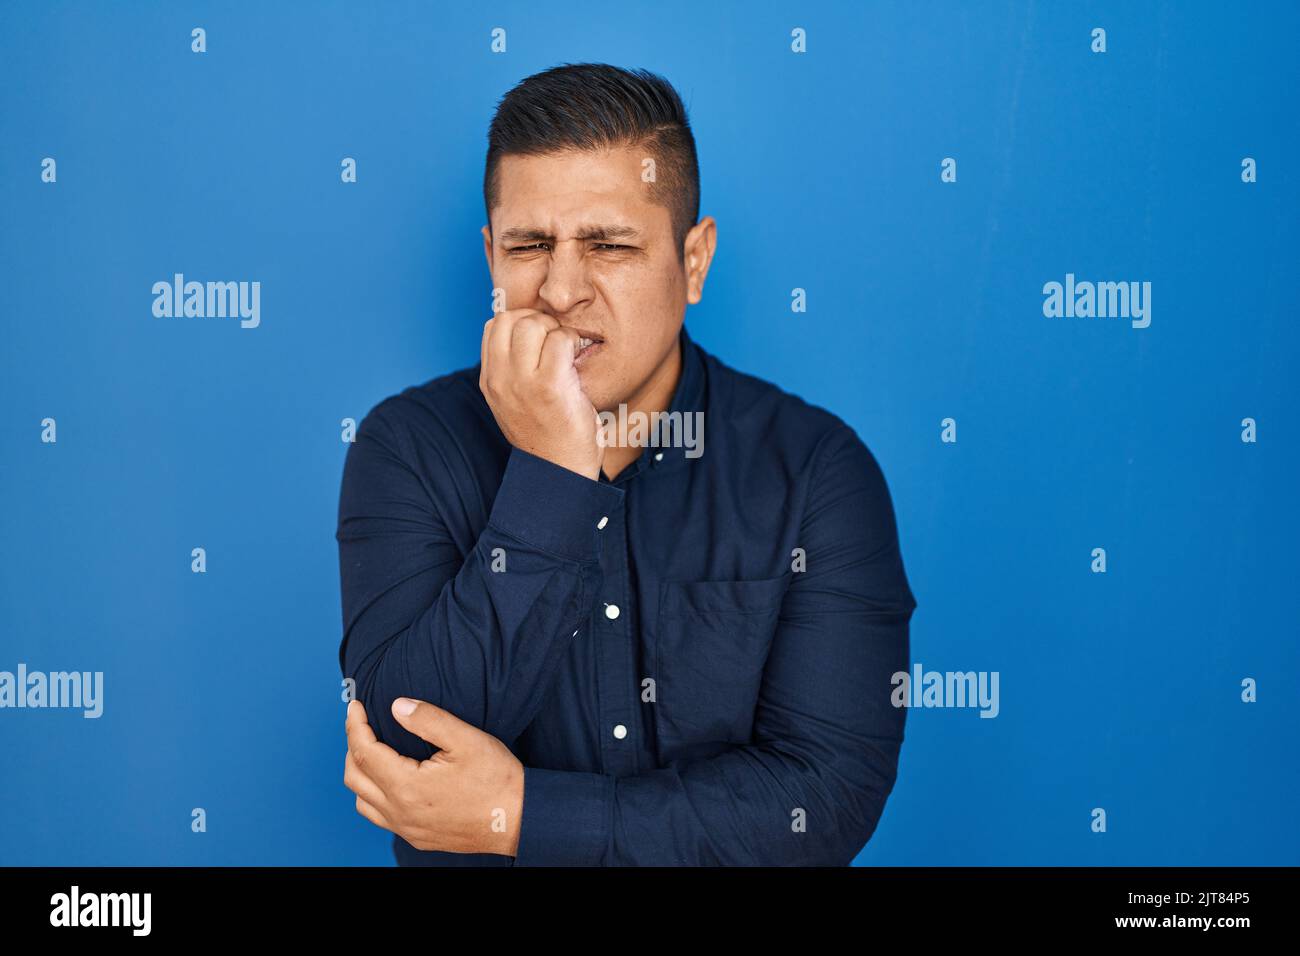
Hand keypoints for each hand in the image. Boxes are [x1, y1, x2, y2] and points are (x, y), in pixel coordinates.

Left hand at [343, 698, 523, 855]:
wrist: (519, 819)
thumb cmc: (497, 780)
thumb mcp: (466, 739)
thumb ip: (429, 720)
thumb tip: (397, 706)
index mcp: (407, 787)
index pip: (365, 751)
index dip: (355, 725)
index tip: (356, 705)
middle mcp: (401, 813)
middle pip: (355, 777)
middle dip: (353, 746)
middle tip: (363, 723)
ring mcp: (408, 829)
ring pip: (363, 802)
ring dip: (361, 773)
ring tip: (373, 750)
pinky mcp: (418, 837)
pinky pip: (381, 817)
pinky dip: (374, 795)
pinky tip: (391, 780)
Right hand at [479, 308, 603, 479]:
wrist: (558, 473)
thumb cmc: (546, 436)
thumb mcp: (514, 403)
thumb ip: (512, 371)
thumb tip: (527, 334)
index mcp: (490, 381)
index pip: (493, 326)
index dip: (519, 320)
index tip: (539, 337)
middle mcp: (500, 380)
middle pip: (511, 318)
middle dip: (538, 320)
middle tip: (556, 340)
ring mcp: (523, 382)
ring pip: (534, 324)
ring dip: (556, 330)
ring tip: (567, 351)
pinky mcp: (550, 386)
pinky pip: (560, 340)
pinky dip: (573, 342)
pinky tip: (578, 359)